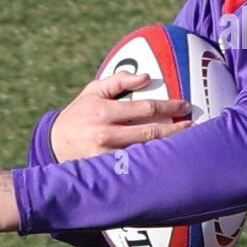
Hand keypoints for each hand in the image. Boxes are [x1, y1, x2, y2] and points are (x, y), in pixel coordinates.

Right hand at [50, 70, 191, 160]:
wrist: (53, 143)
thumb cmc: (79, 112)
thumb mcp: (93, 90)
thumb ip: (119, 80)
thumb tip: (146, 76)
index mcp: (104, 112)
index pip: (144, 108)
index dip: (168, 106)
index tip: (184, 105)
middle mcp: (105, 134)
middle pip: (149, 132)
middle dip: (175, 129)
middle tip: (193, 126)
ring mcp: (105, 155)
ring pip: (144, 152)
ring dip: (167, 148)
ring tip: (188, 144)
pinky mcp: (104, 170)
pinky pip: (133, 167)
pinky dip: (151, 163)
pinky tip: (167, 160)